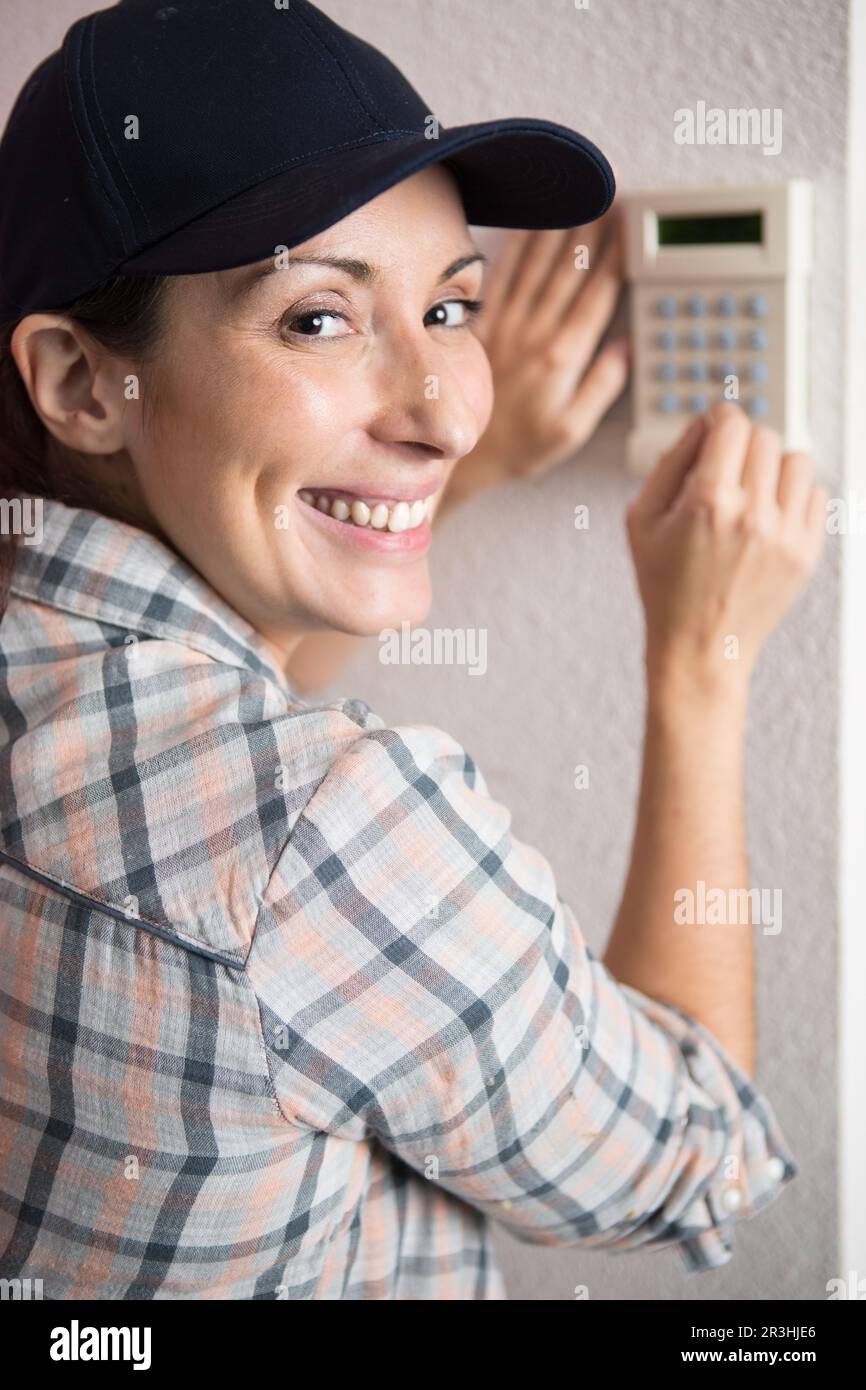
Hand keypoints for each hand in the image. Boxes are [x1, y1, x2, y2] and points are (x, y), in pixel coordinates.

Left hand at [439, 207, 628, 512]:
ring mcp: (507, 324)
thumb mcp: (572, 429)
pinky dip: (520, 245)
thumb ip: (601, 385)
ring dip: (561, 226)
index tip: (632, 224)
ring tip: (579, 196)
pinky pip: (504, 274)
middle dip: (594, 228)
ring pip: (538, 264)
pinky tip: (532, 223)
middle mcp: (535, 333)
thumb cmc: (521, 446)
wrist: (464, 455)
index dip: (617, 254)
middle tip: (612, 193)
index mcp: (563, 357)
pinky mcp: (485, 323)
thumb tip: (626, 345)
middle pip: (571, 269)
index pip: (598, 293)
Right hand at [626, 402, 826, 699]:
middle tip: (727, 467)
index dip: (720, 420)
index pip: (732, 424)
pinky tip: (771, 513)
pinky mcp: (806, 552)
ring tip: (753, 491)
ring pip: (796, 460)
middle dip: (742, 444)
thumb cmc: (665, 588)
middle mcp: (753, 514)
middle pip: (764, 437)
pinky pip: (817, 495)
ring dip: (773, 466)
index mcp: (708, 502)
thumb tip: (701, 425)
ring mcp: (786, 534)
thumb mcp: (642, 521)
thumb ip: (670, 463)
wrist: (700, 647)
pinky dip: (796, 496)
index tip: (715, 429)